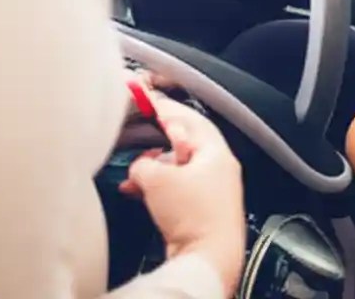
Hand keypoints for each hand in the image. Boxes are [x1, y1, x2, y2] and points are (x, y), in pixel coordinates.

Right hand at [119, 96, 245, 295]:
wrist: (208, 257)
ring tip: (136, 171)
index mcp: (216, 151)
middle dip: (159, 136)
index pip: (190, 118)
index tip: (147, 96)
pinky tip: (136, 191)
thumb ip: (143, 165)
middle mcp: (218, 166)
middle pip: (185, 141)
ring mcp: (212, 188)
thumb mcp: (158, 180)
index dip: (165, 107)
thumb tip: (140, 166)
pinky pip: (176, 188)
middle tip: (140, 126)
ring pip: (178, 166)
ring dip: (154, 166)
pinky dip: (156, 186)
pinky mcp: (202, 209)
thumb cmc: (192, 215)